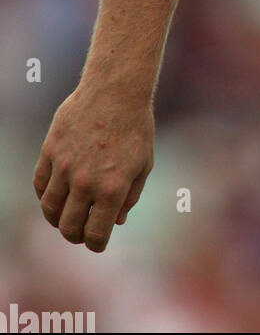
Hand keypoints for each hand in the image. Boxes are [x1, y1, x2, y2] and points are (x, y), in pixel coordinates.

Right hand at [33, 82, 154, 252]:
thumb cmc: (136, 127)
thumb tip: (116, 221)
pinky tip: (56, 194)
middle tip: (80, 231)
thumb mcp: (143, 165)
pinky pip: (40, 184)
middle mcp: (86, 182)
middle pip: (69, 227)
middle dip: (75, 235)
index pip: (95, 234)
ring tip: (65, 215)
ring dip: (57, 218)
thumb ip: (129, 197)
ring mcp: (65, 167)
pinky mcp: (50, 151)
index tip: (97, 241)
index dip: (96, 244)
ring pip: (50, 209)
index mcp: (112, 189)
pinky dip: (45, 195)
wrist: (117, 90)